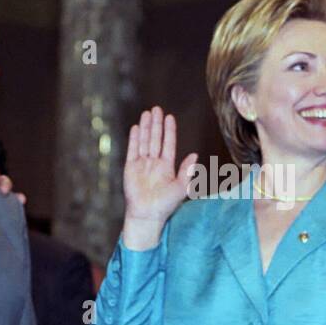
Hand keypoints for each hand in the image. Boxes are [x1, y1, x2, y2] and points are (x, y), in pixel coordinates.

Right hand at [121, 106, 196, 249]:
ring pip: (144, 142)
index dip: (169, 130)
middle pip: (155, 139)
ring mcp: (142, 165)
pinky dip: (135, 139)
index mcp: (167, 167)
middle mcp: (154, 163)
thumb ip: (187, 172)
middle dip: (156, 124)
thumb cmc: (165, 205)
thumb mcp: (181, 189)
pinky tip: (137, 128)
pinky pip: (132, 150)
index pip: (168, 144)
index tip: (170, 117)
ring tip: (147, 113)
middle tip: (157, 109)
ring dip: (146, 128)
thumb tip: (195, 155)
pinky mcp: (130, 168)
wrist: (147, 215)